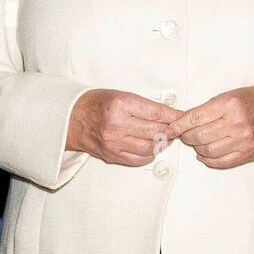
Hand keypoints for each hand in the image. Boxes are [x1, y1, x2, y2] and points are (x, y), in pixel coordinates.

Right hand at [66, 89, 181, 165]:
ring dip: (162, 143)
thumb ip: (143, 106)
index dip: (173, 116)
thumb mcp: (120, 95)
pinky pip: (139, 159)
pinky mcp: (112, 155)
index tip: (182, 117)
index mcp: (120, 105)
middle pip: (156, 131)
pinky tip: (151, 146)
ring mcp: (114, 142)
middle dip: (170, 130)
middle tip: (176, 127)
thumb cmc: (96, 104)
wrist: (71, 118)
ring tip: (164, 137)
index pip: (156, 112)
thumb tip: (168, 114)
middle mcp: (117, 124)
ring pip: (150, 147)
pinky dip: (150, 154)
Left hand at [163, 85, 253, 168]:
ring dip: (197, 148)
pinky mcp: (247, 154)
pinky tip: (205, 154)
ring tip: (197, 142)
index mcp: (229, 105)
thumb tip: (185, 121)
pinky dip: (208, 160)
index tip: (171, 128)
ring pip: (208, 151)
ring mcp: (242, 140)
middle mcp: (236, 123)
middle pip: (199, 136)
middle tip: (184, 134)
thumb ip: (208, 109)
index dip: (179, 125)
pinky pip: (221, 162)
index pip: (195, 117)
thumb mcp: (229, 96)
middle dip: (187, 137)